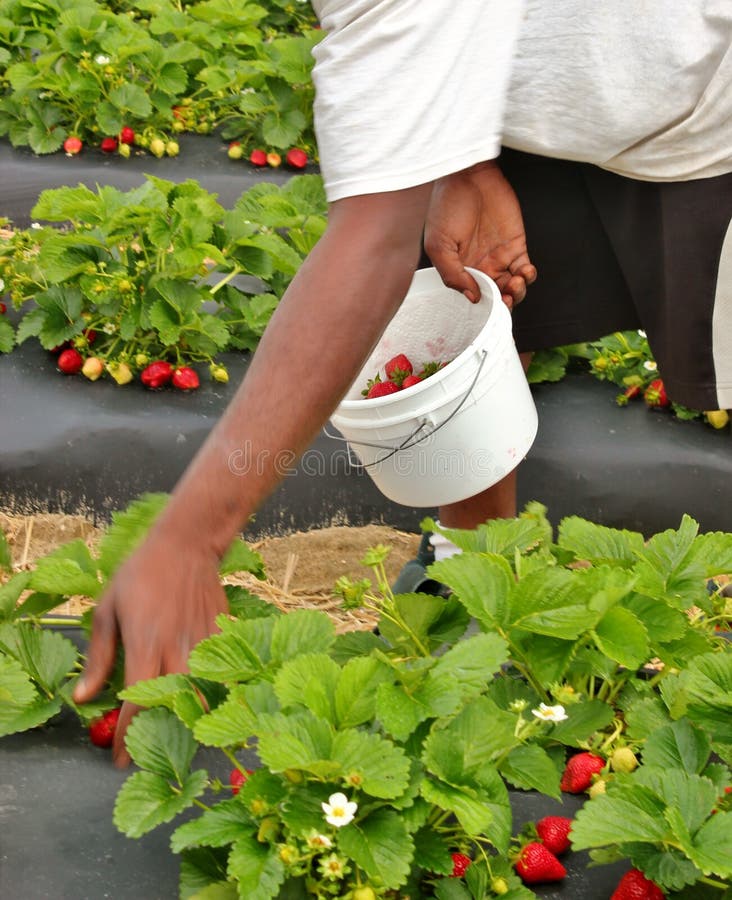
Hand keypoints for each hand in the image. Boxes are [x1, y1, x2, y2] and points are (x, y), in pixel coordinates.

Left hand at [72, 531, 227, 766]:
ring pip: (203, 695)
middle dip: (161, 736)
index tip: (119, 759)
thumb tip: (82, 697)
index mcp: (146, 643)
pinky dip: (209, 694)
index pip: (138, 702)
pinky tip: (197, 701)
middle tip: (146, 752)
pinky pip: (219, 675)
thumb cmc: (141, 574)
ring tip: (171, 732)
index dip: (127, 736)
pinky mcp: (222, 636)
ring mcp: (204, 642)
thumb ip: (100, 657)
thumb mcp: (108, 610)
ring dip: (186, 718)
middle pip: (174, 707)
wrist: (187, 545)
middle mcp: (178, 647)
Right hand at [424, 160, 536, 308]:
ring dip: (517, 293)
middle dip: (503, 303)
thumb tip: (471, 296)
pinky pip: (526, 269)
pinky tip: (524, 272)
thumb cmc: (446, 205)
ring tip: (514, 284)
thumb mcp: (438, 245)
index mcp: (459, 269)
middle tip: (505, 299)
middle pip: (496, 296)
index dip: (483, 305)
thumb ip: (452, 274)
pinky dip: (529, 276)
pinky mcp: (515, 245)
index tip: (487, 303)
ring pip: (513, 287)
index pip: (473, 296)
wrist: (467, 176)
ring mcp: (498, 257)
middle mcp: (479, 266)